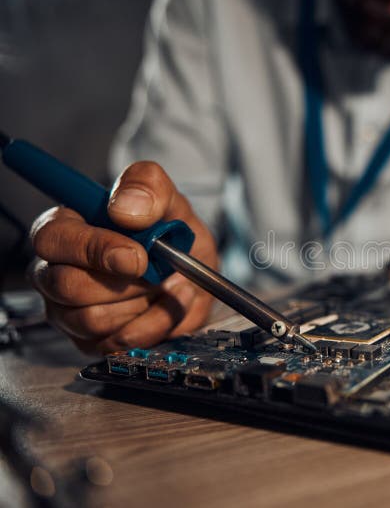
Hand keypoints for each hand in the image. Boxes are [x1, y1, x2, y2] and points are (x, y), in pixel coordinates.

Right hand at [30, 161, 217, 353]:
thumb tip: (125, 207)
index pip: (51, 238)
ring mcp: (71, 312)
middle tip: (156, 270)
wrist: (196, 273)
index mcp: (67, 229)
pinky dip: (155, 324)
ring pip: (92, 319)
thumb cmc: (170, 233)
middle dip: (124, 281)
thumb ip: (147, 187)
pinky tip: (167, 304)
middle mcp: (58, 272)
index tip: (136, 256)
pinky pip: (118, 343)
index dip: (92, 248)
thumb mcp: (169, 200)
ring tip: (165, 283)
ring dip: (142, 302)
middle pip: (66, 286)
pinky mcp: (94, 341)